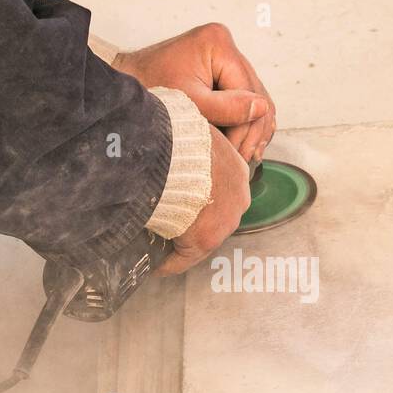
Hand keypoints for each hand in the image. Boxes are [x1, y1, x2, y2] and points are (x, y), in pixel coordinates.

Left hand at [112, 23, 276, 163]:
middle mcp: (224, 44)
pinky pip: (244, 96)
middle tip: (245, 160)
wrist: (126, 83)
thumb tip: (263, 109)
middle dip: (252, 129)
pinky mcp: (221, 70)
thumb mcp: (189, 103)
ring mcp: (224, 56)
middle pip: (255, 92)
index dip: (246, 126)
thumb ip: (226, 108)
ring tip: (247, 155)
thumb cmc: (149, 89)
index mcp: (217, 42)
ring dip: (253, 127)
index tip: (238, 155)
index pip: (247, 90)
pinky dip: (245, 119)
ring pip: (255, 96)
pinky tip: (245, 141)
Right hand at [156, 128, 250, 275]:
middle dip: (192, 221)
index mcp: (236, 169)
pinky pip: (183, 259)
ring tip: (155, 240)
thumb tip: (176, 130)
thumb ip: (192, 139)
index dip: (198, 196)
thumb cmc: (176, 133)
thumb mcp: (193, 127)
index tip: (179, 199)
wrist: (172, 151)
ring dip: (180, 240)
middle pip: (214, 216)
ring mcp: (225, 221)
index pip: (220, 189)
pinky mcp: (205, 240)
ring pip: (201, 238)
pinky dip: (168, 263)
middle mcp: (238, 198)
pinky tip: (154, 264)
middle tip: (165, 220)